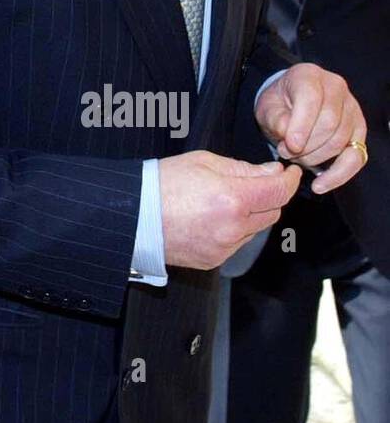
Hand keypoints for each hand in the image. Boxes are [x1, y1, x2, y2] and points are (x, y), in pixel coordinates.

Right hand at [159, 151, 301, 269]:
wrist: (133, 214)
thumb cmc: (162, 183)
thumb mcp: (204, 162)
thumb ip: (243, 168)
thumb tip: (271, 172)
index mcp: (233, 199)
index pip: (279, 191)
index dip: (289, 179)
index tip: (289, 172)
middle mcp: (233, 228)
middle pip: (273, 212)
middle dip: (270, 195)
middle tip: (257, 182)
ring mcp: (224, 248)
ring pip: (256, 229)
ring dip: (252, 214)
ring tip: (226, 200)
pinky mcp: (214, 261)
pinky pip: (237, 243)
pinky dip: (234, 230)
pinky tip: (213, 218)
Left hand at [255, 63, 366, 192]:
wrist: (288, 106)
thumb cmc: (278, 104)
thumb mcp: (267, 107)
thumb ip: (276, 119)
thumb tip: (289, 136)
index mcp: (309, 75)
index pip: (311, 99)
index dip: (301, 125)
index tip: (289, 145)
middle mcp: (336, 88)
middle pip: (329, 123)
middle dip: (306, 146)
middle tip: (286, 153)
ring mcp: (351, 109)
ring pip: (341, 141)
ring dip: (316, 158)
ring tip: (297, 158)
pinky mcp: (358, 131)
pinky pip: (356, 158)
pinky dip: (339, 174)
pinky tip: (321, 184)